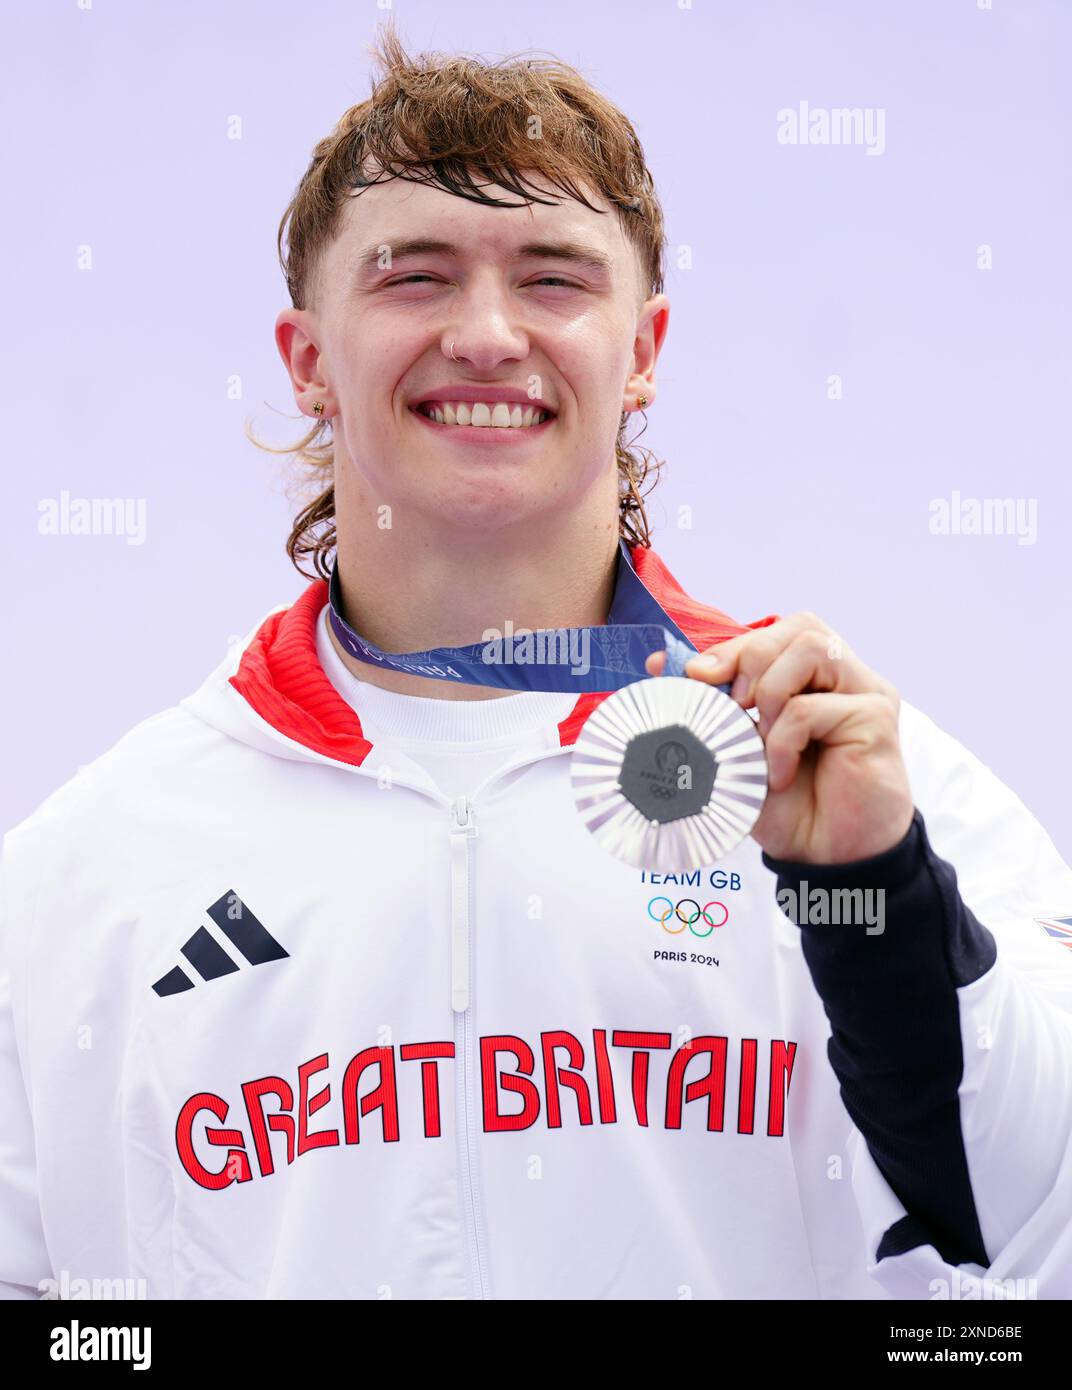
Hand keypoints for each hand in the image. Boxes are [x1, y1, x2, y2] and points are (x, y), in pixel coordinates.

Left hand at [645, 614, 914, 863]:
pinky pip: (812, 706)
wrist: (824, 858)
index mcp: (813, 677)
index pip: (774, 634)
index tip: (692, 675)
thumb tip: (658, 663)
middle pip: (799, 625)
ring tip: (760, 738)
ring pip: (812, 649)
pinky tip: (780, 775)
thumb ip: (710, 707)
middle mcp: (844, 677)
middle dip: (749, 657)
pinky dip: (783, 740)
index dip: (730, 647)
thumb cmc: (786, 804)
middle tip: (730, 705)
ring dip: (771, 691)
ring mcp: (865, 692)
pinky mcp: (876, 716)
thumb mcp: (737, 749)